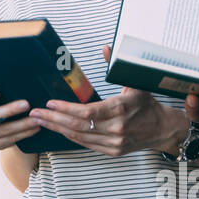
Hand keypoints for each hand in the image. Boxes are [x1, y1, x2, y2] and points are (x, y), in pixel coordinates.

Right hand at [0, 86, 38, 151]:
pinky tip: (35, 128)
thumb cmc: (0, 101)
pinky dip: (23, 134)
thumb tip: (18, 80)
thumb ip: (1, 88)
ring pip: (1, 131)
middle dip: (9, 110)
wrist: (0, 124)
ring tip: (36, 119)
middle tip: (26, 104)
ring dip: (21, 125)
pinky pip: (8, 140)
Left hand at [22, 46, 169, 157]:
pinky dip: (70, 136)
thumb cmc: (147, 103)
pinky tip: (58, 129)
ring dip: (57, 129)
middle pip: (78, 125)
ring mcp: (115, 142)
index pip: (87, 112)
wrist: (162, 129)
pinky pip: (86, 144)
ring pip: (79, 137)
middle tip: (36, 113)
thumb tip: (106, 47)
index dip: (65, 109)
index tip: (49, 103)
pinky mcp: (113, 151)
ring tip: (41, 121)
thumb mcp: (134, 82)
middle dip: (54, 119)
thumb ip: (116, 65)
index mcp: (121, 109)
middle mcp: (117, 128)